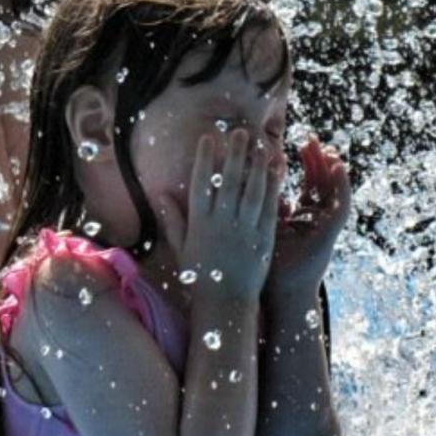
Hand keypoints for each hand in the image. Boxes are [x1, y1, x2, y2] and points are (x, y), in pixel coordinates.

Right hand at [158, 129, 282, 301]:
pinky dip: (272, 188)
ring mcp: (243, 229)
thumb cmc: (201, 276)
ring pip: (251, 190)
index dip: (204, 158)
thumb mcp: (182, 247)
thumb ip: (173, 219)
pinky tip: (275, 171)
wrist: (225, 303)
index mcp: (199, 223)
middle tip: (240, 132)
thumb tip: (160, 194)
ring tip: (260, 146)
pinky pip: (269, 207)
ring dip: (256, 166)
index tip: (208, 138)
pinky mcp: (263, 238)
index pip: (200, 183)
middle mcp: (221, 222)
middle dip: (234, 154)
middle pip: (228, 180)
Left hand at [265, 136, 350, 300]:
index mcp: (297, 218)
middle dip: (316, 161)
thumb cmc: (266, 267)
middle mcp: (313, 220)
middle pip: (318, 184)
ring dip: (331, 168)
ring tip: (327, 147)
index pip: (303, 184)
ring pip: (333, 191)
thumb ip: (260, 210)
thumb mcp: (260, 231)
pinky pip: (340, 204)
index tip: (294, 144)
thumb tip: (248, 187)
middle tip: (309, 138)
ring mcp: (324, 225)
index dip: (302, 165)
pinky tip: (337, 167)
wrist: (280, 294)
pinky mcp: (330, 232)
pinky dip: (341, 185)